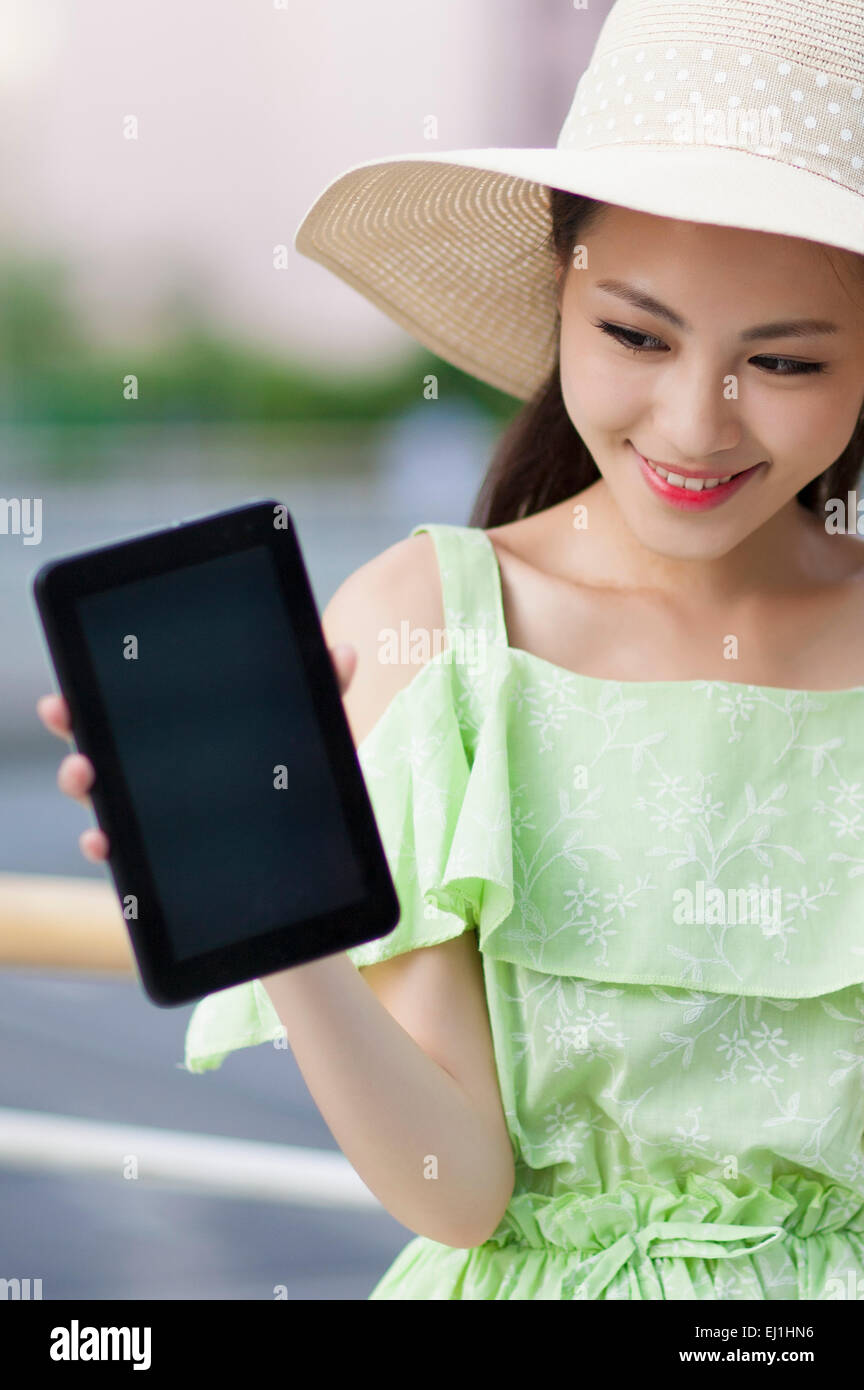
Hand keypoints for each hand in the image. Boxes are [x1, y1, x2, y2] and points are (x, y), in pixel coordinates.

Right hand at [35, 641, 357, 865]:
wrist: (307, 880)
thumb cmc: (298, 797)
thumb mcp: (312, 742)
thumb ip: (325, 697)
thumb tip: (344, 652)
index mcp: (182, 741)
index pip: (130, 710)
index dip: (96, 695)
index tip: (72, 686)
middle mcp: (157, 781)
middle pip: (103, 747)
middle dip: (76, 729)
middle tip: (64, 712)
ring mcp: (156, 826)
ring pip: (104, 801)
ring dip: (85, 785)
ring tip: (85, 773)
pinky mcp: (165, 868)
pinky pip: (126, 860)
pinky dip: (108, 847)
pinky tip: (103, 841)